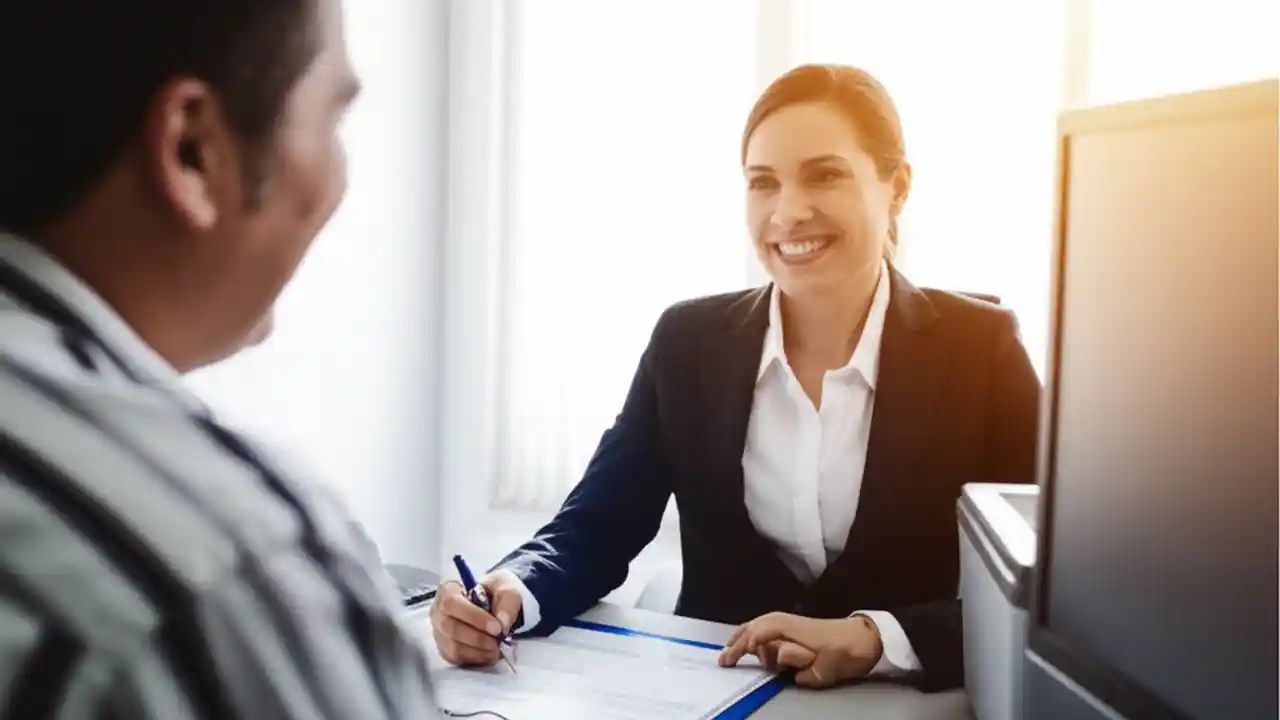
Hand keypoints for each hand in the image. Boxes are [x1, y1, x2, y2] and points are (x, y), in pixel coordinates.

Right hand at [429, 569, 523, 666]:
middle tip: (500, 640)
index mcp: (448, 590)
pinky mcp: (447, 651)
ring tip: (498, 647)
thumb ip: (506, 602)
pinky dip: (477, 658)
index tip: (496, 627)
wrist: (498, 609)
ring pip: (454, 646)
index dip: (473, 616)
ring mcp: (440, 633)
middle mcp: (439, 613)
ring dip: (479, 650)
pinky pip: (458, 659)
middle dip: (479, 637)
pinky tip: (491, 653)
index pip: (451, 602)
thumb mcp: (507, 589)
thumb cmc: (496, 594)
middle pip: (451, 628)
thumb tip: (502, 623)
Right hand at [718, 612, 883, 687]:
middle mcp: (786, 621)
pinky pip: (767, 626)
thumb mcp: (823, 666)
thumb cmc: (844, 653)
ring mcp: (790, 621)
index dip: (740, 648)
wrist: (865, 639)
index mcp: (790, 629)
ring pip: (759, 625)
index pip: (757, 635)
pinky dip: (754, 633)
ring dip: (744, 637)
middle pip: (754, 627)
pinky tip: (751, 644)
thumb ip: (797, 663)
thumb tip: (777, 656)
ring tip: (731, 651)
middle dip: (737, 641)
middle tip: (723, 658)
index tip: (728, 661)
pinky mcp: (795, 625)